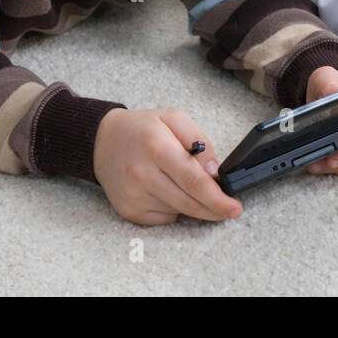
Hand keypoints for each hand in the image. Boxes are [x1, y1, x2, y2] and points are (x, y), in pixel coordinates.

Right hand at [92, 107, 242, 225]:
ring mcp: (133, 195)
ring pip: (179, 211)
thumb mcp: (174, 118)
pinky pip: (164, 218)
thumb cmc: (143, 129)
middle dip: (214, 209)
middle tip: (229, 210)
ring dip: (193, 205)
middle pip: (189, 202)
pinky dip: (173, 208)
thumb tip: (214, 173)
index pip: (193, 180)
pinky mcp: (128, 210)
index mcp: (156, 146)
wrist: (102, 141)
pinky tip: (165, 190)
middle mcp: (142, 173)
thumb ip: (200, 142)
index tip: (235, 207)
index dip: (217, 198)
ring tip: (186, 185)